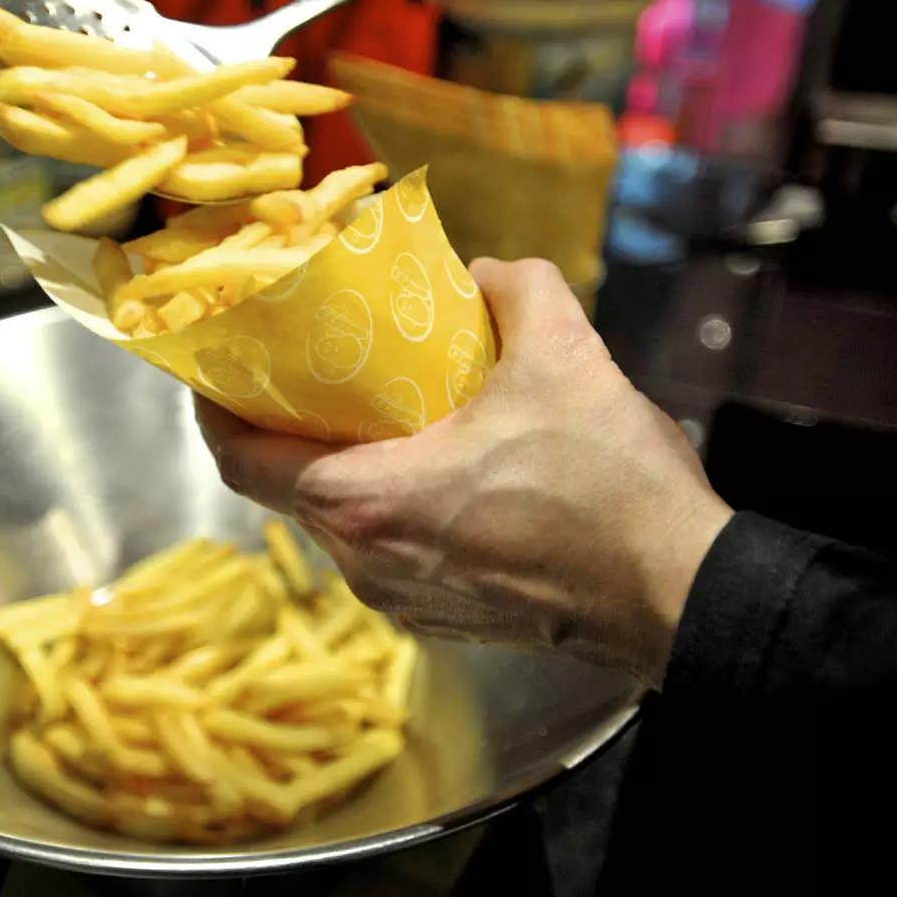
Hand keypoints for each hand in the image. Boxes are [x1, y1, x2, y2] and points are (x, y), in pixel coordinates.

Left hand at [197, 258, 733, 688]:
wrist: (683, 594)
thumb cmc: (609, 483)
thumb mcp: (563, 354)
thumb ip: (515, 289)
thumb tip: (486, 273)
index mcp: (365, 501)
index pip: (240, 458)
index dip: (212, 409)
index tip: (213, 369)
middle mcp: (367, 564)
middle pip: (287, 490)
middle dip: (286, 430)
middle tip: (306, 372)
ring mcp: (404, 603)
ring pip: (340, 526)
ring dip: (343, 469)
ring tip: (376, 413)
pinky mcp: (446, 622)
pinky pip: (388, 556)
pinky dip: (388, 508)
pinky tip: (436, 469)